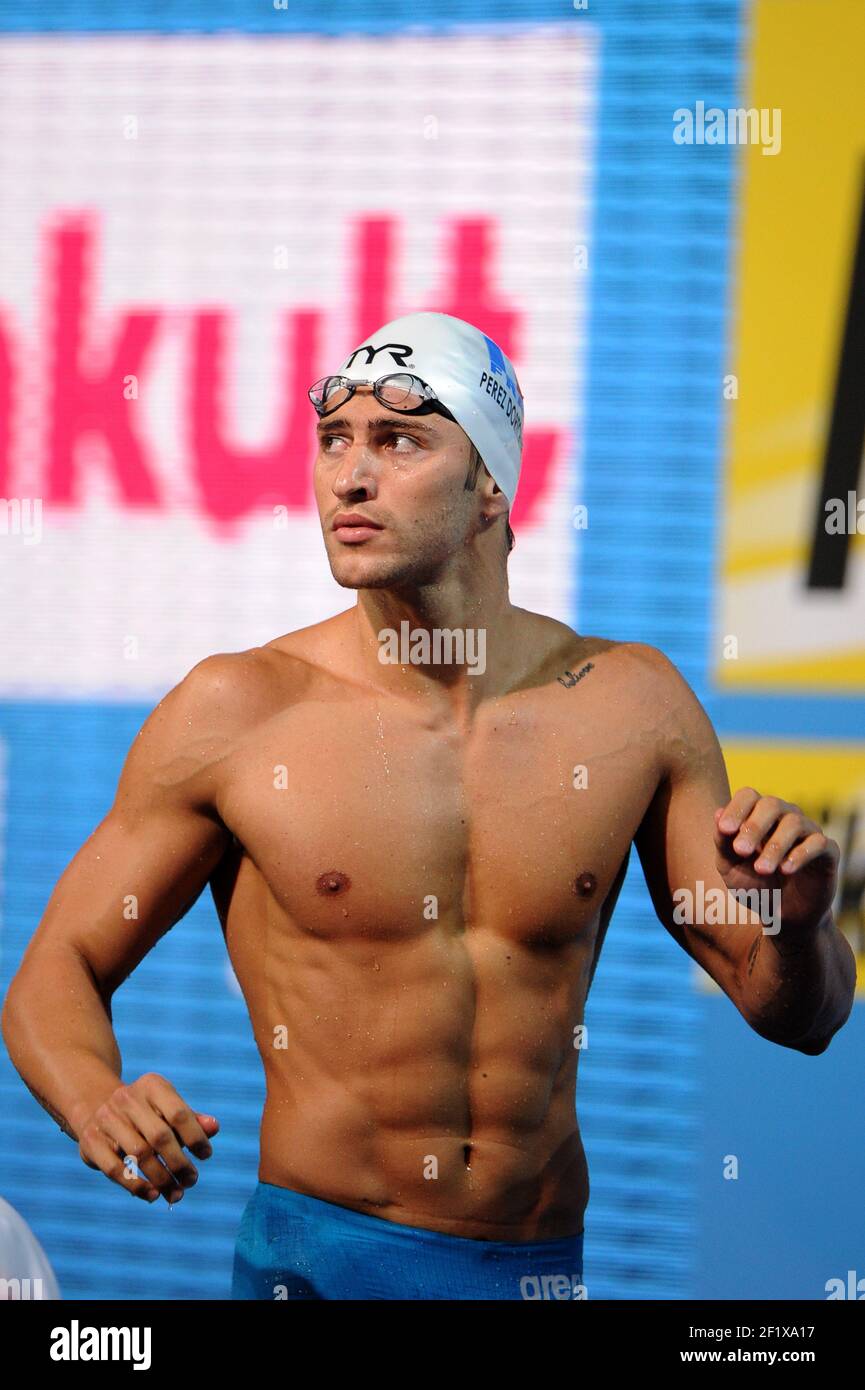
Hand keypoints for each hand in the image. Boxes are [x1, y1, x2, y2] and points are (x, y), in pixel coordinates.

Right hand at [78, 1072, 217, 1204]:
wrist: (96, 1106)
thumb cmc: (144, 1112)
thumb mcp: (167, 1107)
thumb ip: (192, 1119)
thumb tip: (214, 1127)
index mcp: (151, 1085)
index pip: (178, 1113)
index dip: (196, 1137)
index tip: (206, 1155)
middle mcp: (127, 1098)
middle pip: (160, 1137)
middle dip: (179, 1163)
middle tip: (191, 1180)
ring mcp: (106, 1119)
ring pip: (139, 1155)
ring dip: (161, 1179)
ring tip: (177, 1194)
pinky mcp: (91, 1142)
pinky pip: (115, 1169)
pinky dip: (136, 1186)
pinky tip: (152, 1195)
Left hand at [714, 787, 838, 935]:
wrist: (781, 915)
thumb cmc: (753, 885)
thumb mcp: (730, 868)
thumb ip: (722, 843)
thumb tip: (717, 813)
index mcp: (758, 815)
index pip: (748, 796)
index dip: (736, 809)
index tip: (724, 830)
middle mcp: (784, 817)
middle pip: (771, 804)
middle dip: (754, 826)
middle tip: (740, 851)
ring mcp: (808, 832)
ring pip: (794, 823)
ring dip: (775, 846)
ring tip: (761, 870)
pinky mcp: (828, 852)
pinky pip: (818, 842)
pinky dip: (801, 854)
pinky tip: (786, 869)